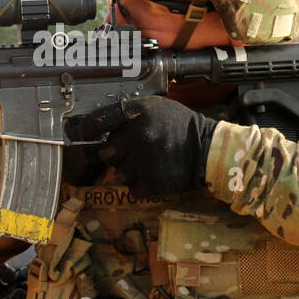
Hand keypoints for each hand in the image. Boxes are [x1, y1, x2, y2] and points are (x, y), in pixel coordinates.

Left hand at [65, 96, 216, 196]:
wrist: (210, 149)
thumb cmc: (181, 126)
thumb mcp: (157, 108)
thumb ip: (130, 115)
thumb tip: (103, 129)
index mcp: (137, 113)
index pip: (97, 121)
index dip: (88, 130)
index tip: (88, 135)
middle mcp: (139, 134)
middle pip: (105, 154)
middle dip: (114, 156)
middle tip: (130, 154)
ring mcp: (145, 159)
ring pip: (118, 175)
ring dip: (128, 173)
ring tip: (147, 165)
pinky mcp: (153, 180)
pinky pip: (132, 190)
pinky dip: (141, 187)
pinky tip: (154, 176)